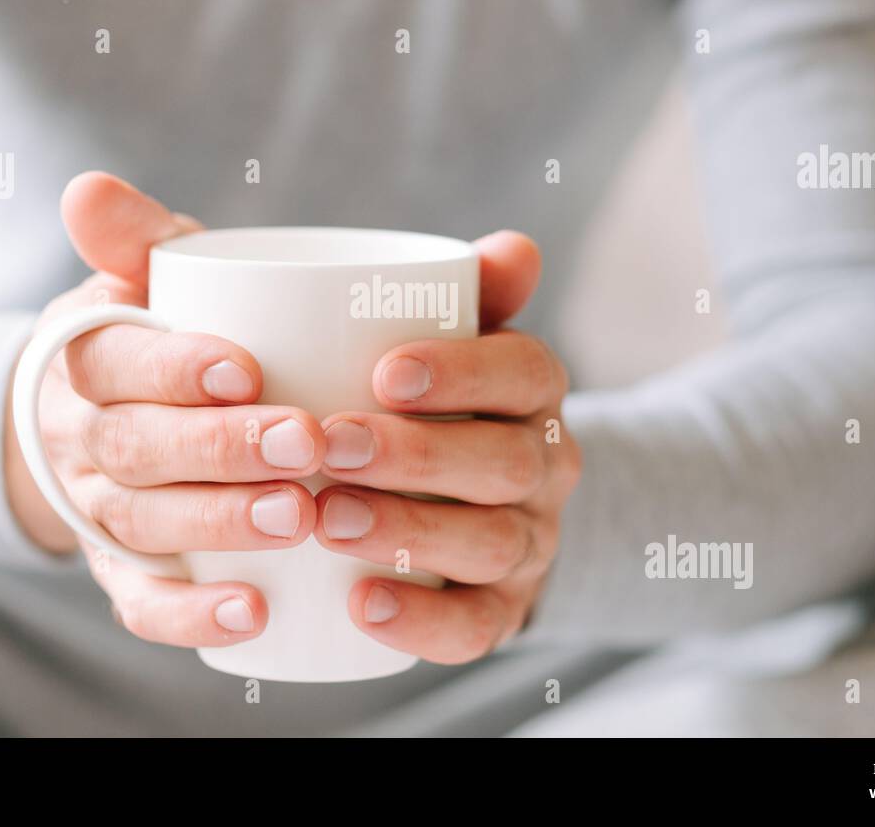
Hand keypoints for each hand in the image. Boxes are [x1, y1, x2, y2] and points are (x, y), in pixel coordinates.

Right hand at [3, 172, 325, 646]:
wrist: (97, 416)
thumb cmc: (153, 332)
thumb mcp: (143, 274)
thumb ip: (136, 233)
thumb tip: (87, 188)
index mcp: (89, 356)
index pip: (115, 359)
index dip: (173, 365)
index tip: (246, 365)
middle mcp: (87, 437)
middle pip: (139, 447)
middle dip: (222, 448)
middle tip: (308, 444)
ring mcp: (101, 510)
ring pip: (145, 522)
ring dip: (220, 523)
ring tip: (299, 515)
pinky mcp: (122, 571)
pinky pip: (142, 604)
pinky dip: (190, 614)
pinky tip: (255, 613)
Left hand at [313, 231, 581, 662]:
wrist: (489, 502)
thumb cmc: (445, 405)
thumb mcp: (461, 342)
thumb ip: (473, 294)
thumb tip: (514, 247)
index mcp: (537, 393)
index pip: (524, 373)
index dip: (462, 372)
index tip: (382, 372)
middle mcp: (548, 468)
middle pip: (504, 463)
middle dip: (414, 455)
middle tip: (327, 446)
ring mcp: (531, 544)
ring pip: (489, 543)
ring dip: (408, 532)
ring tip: (325, 520)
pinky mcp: (505, 610)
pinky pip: (479, 628)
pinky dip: (422, 623)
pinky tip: (359, 605)